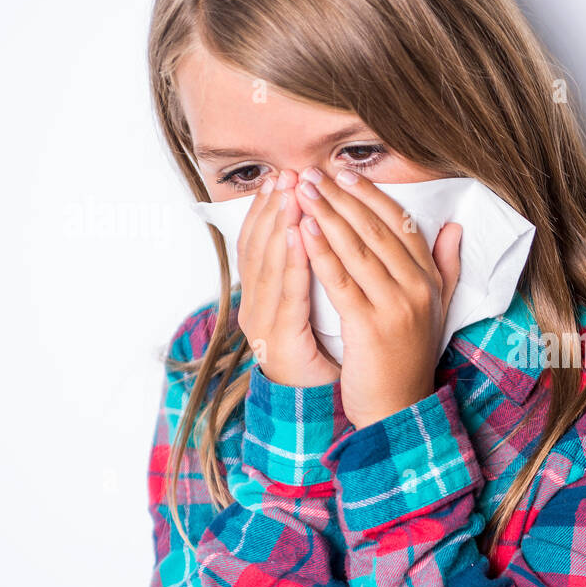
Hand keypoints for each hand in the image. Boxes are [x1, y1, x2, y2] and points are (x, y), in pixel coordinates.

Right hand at [235, 170, 342, 387]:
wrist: (324, 414)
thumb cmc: (328, 362)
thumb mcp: (321, 314)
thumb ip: (320, 277)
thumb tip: (323, 237)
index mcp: (268, 300)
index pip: (265, 245)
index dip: (272, 210)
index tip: (285, 177)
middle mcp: (258, 308)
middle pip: (260, 247)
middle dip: (273, 207)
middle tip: (286, 172)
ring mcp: (263, 325)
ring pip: (268, 263)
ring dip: (278, 222)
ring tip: (290, 190)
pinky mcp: (278, 340)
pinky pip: (285, 293)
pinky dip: (291, 261)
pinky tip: (297, 234)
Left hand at [294, 167, 461, 428]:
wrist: (398, 408)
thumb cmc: (408, 359)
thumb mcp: (435, 309)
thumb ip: (446, 267)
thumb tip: (455, 227)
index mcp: (430, 281)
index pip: (402, 225)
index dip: (372, 197)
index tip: (344, 174)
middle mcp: (418, 289)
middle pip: (377, 231)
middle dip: (342, 198)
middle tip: (313, 173)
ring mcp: (396, 307)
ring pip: (358, 249)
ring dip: (327, 215)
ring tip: (302, 190)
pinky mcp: (370, 326)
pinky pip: (342, 280)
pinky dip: (321, 252)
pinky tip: (302, 229)